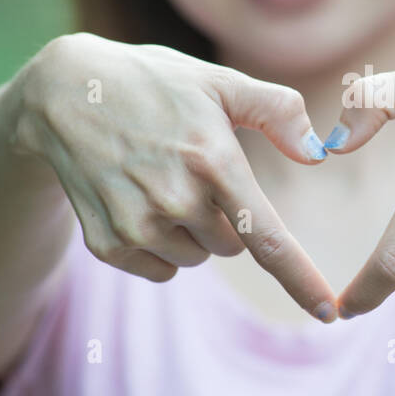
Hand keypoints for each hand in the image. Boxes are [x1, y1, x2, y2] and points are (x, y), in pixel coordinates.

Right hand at [13, 33, 338, 319]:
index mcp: (213, 161)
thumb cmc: (155, 84)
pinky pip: (160, 270)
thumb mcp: (219, 82)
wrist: (66, 94)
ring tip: (161, 180)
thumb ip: (277, 112)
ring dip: (191, 231)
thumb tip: (317, 154)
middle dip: (226, 218)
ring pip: (196, 258)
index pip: (267, 237)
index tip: (328, 313)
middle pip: (233, 246)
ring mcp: (136, 226)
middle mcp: (175, 200)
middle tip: (194, 171)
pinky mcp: (107, 245)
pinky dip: (160, 245)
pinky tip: (138, 200)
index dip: (301, 279)